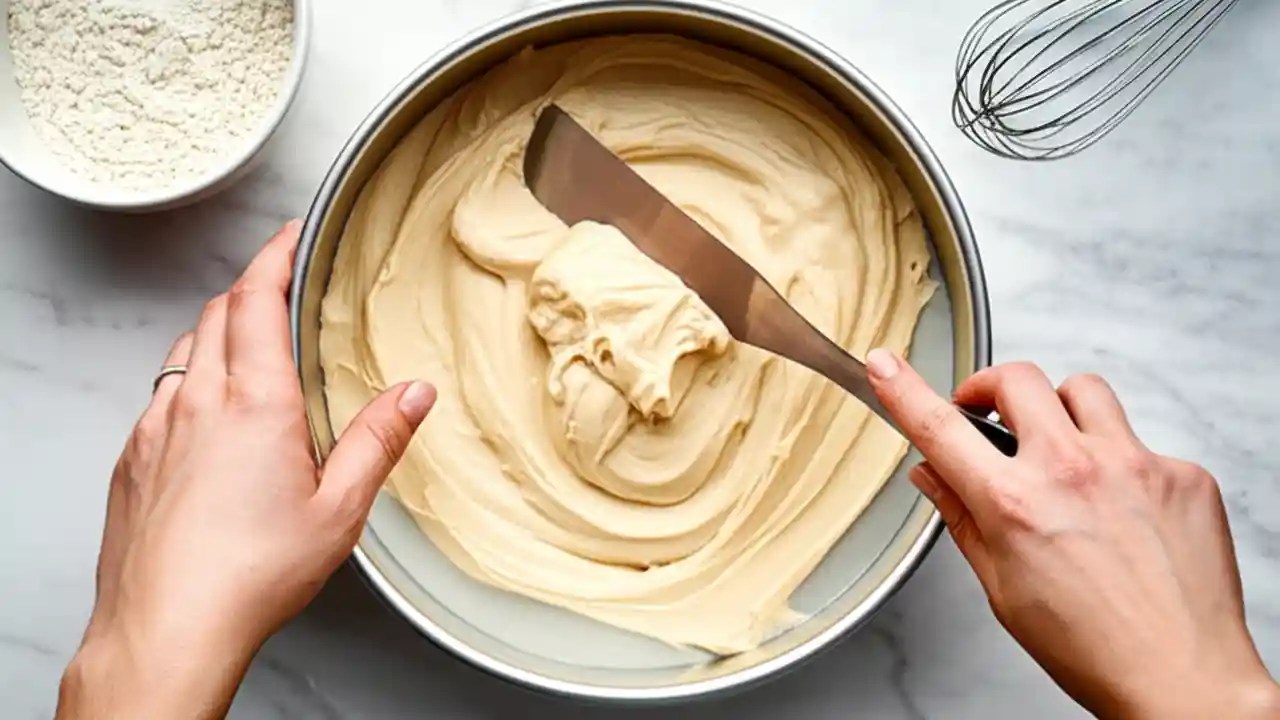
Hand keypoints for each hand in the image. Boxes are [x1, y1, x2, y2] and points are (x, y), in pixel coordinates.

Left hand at [57, 222, 435, 719]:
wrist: (166, 627)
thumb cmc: (249, 575)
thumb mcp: (339, 509)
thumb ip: (379, 441)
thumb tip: (415, 394)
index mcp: (255, 403)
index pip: (257, 299)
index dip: (274, 257)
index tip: (291, 236)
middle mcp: (197, 402)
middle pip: (218, 313)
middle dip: (251, 288)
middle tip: (280, 284)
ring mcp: (156, 429)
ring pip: (185, 350)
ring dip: (218, 330)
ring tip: (250, 346)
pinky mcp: (132, 459)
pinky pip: (161, 394)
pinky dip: (189, 378)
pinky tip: (209, 413)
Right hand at [866, 351, 1278, 719]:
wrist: (1183, 679)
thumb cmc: (1094, 649)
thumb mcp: (1003, 589)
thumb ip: (964, 519)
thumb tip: (934, 476)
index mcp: (1015, 505)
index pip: (940, 428)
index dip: (902, 389)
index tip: (884, 365)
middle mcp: (1073, 472)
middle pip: (1018, 379)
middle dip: (992, 389)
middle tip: (987, 413)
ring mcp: (1134, 466)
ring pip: (1083, 391)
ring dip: (1060, 411)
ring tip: (1062, 452)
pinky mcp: (1183, 474)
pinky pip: (1139, 442)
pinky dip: (1121, 464)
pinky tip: (1123, 510)